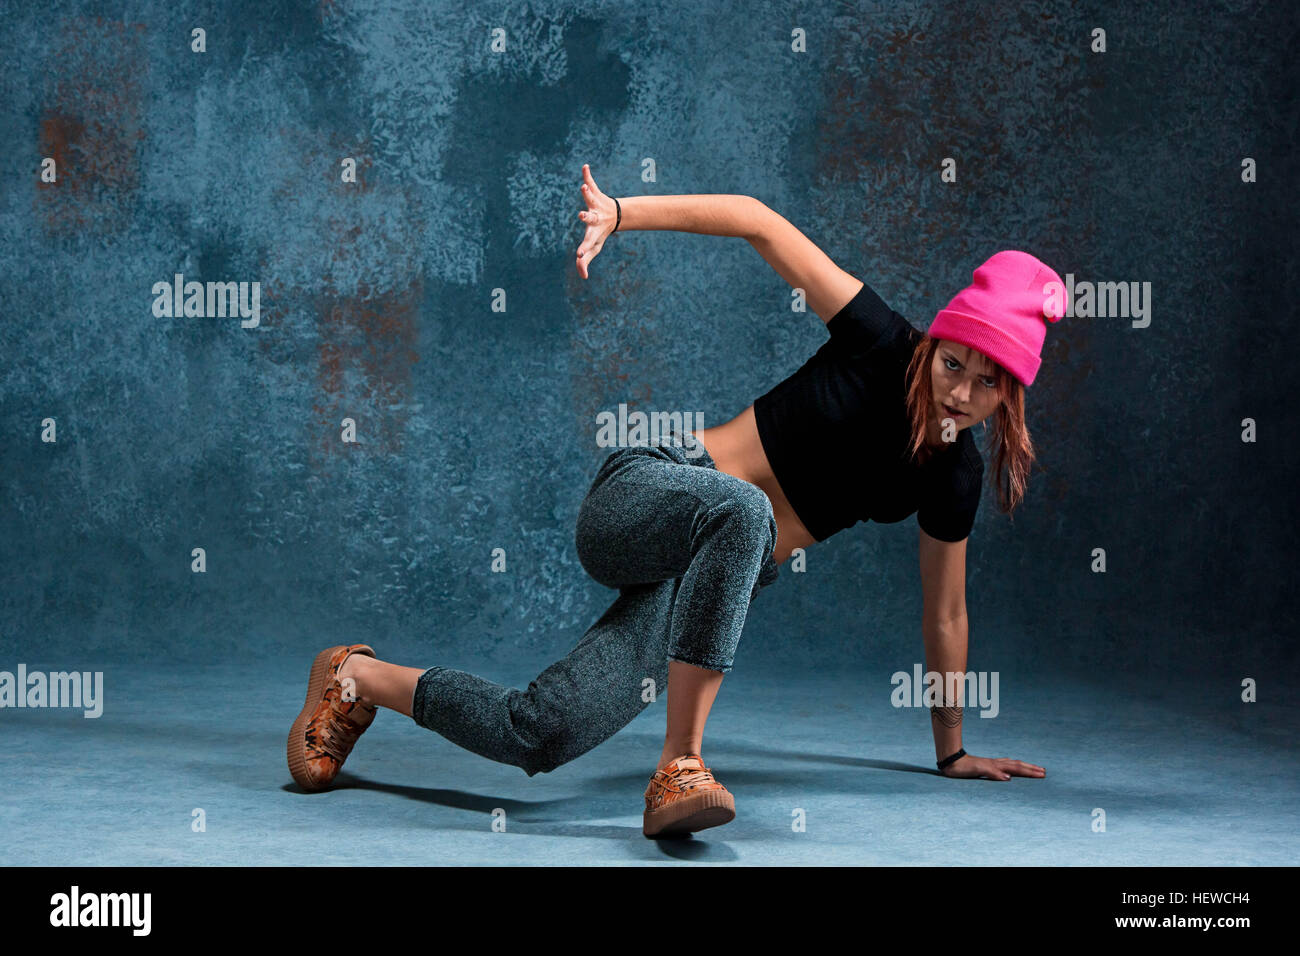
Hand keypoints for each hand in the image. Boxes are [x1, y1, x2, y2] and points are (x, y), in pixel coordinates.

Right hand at [575, 163, 617, 278]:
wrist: (615, 216)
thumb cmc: (601, 233)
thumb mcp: (594, 247)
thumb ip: (586, 260)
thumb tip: (584, 277)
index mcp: (593, 232)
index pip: (587, 243)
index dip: (584, 250)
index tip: (579, 257)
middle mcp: (595, 218)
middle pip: (590, 219)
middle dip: (585, 217)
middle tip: (580, 215)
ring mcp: (596, 205)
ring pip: (590, 198)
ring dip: (586, 192)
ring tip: (582, 186)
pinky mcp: (596, 194)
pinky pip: (592, 183)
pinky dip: (587, 175)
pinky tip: (585, 167)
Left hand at [940, 753, 1044, 780]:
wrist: (951, 761)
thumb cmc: (964, 767)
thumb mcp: (978, 770)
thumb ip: (993, 773)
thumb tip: (1008, 778)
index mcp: (996, 766)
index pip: (1017, 768)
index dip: (1030, 771)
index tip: (1042, 774)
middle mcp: (996, 764)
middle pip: (1018, 765)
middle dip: (1031, 769)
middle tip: (1044, 772)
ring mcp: (992, 764)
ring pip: (1012, 764)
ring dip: (1024, 767)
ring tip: (1033, 769)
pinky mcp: (987, 766)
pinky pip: (1005, 765)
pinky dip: (1012, 767)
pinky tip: (1011, 769)